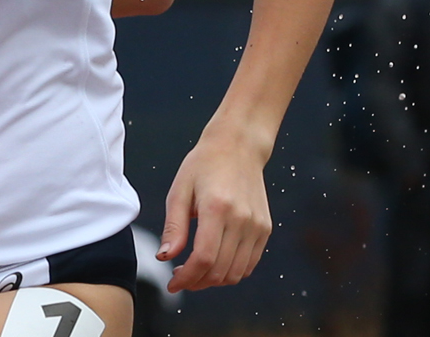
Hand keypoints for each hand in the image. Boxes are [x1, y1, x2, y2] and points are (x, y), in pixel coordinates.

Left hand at [158, 127, 273, 291]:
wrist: (238, 146)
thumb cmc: (204, 165)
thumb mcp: (180, 191)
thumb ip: (174, 227)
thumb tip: (165, 258)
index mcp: (217, 208)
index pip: (204, 259)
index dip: (187, 278)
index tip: (172, 283)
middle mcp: (242, 219)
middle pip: (220, 271)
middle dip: (196, 283)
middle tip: (180, 278)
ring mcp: (257, 225)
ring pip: (236, 273)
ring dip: (214, 281)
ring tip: (195, 272)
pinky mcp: (265, 228)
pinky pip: (249, 264)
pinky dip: (231, 272)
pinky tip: (214, 263)